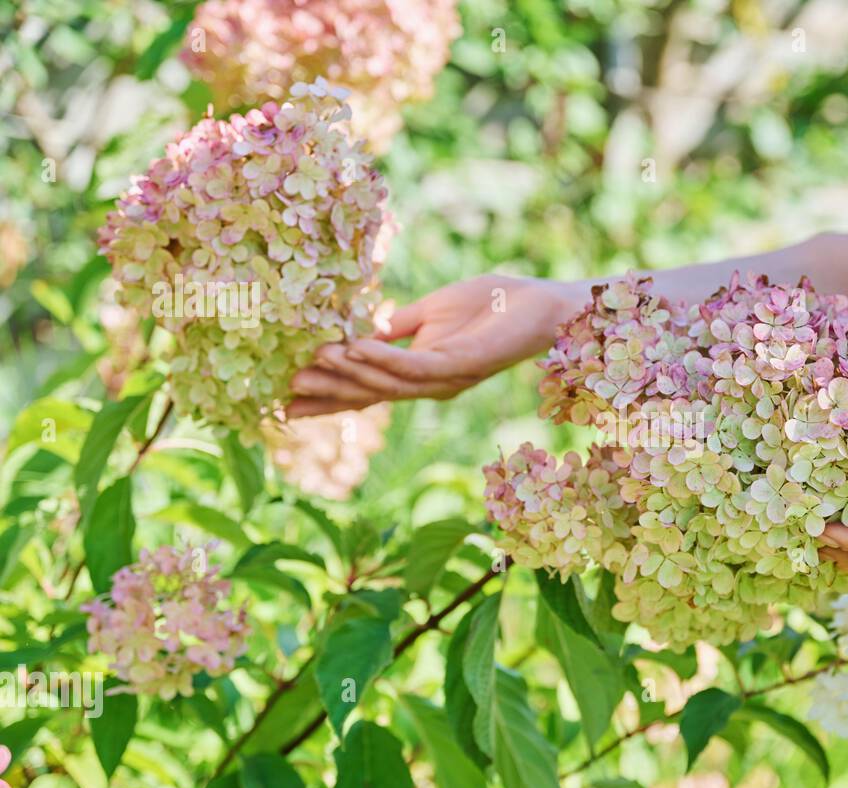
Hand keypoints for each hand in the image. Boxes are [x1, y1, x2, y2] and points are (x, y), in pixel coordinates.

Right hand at [287, 274, 581, 416]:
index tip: (286, 403)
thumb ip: (397, 325)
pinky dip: (382, 358)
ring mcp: (446, 377)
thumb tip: (356, 328)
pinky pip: (414, 364)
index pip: (367, 389)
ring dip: (346, 374)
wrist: (542, 304)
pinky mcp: (462, 363)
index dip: (329, 396)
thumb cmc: (493, 303)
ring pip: (387, 383)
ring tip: (309, 364)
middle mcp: (431, 384)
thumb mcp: (432, 312)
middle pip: (370, 394)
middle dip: (327, 394)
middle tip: (283, 395)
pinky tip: (353, 348)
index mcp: (421, 372)